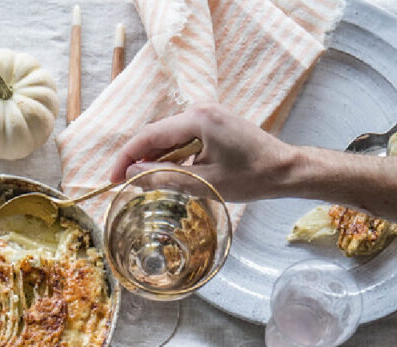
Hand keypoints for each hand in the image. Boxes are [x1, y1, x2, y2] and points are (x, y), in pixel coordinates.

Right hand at [111, 104, 298, 202]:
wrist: (284, 169)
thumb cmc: (250, 177)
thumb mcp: (203, 183)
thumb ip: (164, 176)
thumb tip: (133, 174)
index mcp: (196, 119)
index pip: (148, 136)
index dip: (126, 158)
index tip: (112, 179)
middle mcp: (200, 111)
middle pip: (156, 135)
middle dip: (138, 160)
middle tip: (124, 186)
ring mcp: (208, 116)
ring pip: (169, 139)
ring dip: (155, 161)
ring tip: (143, 185)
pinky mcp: (214, 125)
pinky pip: (183, 140)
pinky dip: (172, 158)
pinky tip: (168, 177)